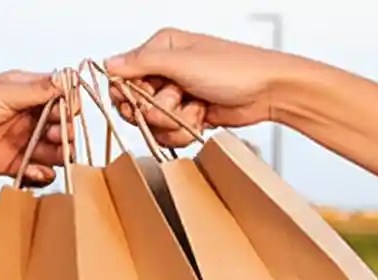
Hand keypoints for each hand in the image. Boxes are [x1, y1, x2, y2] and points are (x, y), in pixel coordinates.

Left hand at [0, 70, 71, 186]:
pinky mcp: (9, 163)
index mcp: (23, 91)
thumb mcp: (2, 93)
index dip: (69, 107)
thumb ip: (38, 90)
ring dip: (58, 154)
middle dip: (65, 133)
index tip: (67, 116)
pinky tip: (37, 172)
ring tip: (52, 157)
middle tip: (58, 138)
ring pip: (52, 150)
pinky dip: (42, 173)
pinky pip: (36, 170)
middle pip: (60, 126)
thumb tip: (68, 78)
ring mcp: (17, 139)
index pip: (60, 97)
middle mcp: (23, 114)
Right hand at [104, 28, 307, 146]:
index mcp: (161, 49)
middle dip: (156, 110)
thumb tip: (109, 64)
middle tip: (176, 102)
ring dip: (174, 122)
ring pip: (153, 122)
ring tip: (195, 109)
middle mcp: (166, 70)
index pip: (122, 76)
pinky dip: (185, 131)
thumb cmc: (235, 68)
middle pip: (134, 104)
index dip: (128, 94)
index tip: (140, 101)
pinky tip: (201, 119)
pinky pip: (170, 133)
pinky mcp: (187, 115)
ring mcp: (177, 94)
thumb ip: (142, 63)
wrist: (268, 92)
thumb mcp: (182, 62)